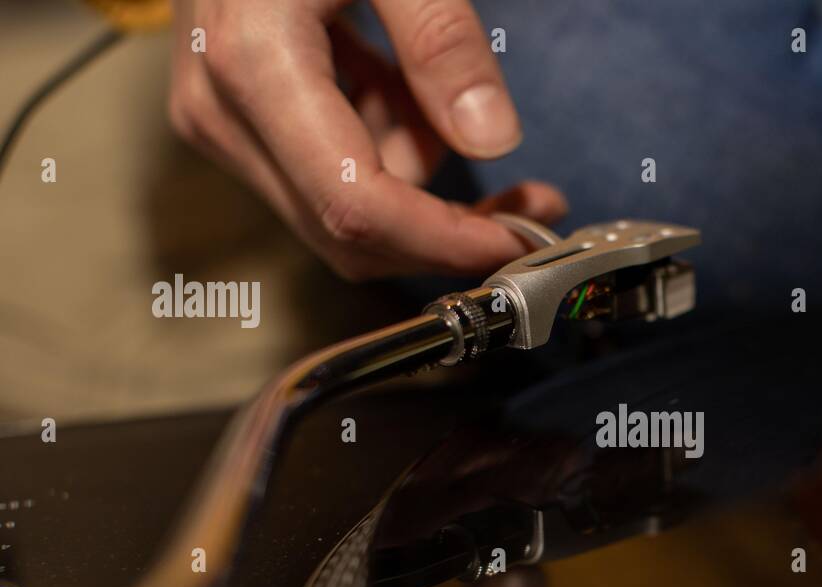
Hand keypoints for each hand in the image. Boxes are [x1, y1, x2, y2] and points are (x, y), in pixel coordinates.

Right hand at [167, 0, 567, 278]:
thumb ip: (440, 36)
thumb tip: (492, 141)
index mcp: (253, 64)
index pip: (358, 206)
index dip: (446, 242)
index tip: (522, 241)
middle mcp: (222, 114)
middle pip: (350, 231)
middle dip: (447, 230)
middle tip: (530, 199)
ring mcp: (219, 121)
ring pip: (344, 208)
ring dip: (416, 166)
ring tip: (438, 82)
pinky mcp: (231, 119)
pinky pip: (324, 172)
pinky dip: (384, 143)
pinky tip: (395, 80)